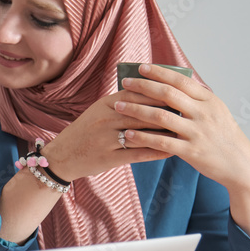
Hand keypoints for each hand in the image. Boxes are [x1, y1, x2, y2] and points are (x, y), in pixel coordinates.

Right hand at [43, 89, 171, 181]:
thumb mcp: (98, 111)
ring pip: (143, 133)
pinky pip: (138, 153)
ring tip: (183, 131)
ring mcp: (106, 139)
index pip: (137, 94)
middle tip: (188, 112)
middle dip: (167, 112)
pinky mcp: (109, 158)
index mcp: (105, 104)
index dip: (159, 93)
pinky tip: (171, 151)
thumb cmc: (84, 132)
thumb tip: (151, 93)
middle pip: (143, 112)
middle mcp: (106, 119)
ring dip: (165, 132)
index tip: (179, 93)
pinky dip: (156, 152)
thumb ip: (121, 102)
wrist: (61, 156)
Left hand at [112, 64, 249, 189]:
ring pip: (161, 116)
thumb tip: (177, 82)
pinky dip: (143, 136)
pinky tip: (128, 133)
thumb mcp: (216, 111)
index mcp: (209, 100)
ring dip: (136, 109)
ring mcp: (197, 132)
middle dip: (143, 86)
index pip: (180, 80)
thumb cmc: (224, 136)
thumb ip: (197, 98)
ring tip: (118, 106)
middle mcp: (203, 113)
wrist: (240, 164)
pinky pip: (161, 141)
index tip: (142, 67)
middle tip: (125, 83)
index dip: (160, 73)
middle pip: (168, 94)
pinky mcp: (191, 151)